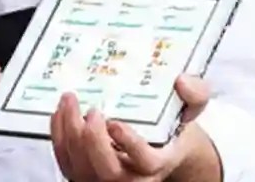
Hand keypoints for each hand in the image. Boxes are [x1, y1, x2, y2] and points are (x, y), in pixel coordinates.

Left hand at [50, 75, 210, 181]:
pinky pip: (65, 162)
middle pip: (107, 171)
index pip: (145, 161)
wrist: (158, 142)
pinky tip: (60, 112)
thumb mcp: (190, 107)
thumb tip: (182, 82)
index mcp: (158, 162)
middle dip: (93, 141)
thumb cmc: (171, 124)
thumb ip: (195, 94)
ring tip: (70, 100)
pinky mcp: (83, 174)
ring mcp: (104, 179)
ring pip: (80, 168)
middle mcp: (131, 178)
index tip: (115, 122)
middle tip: (91, 111)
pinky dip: (59, 136)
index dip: (130, 145)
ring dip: (70, 134)